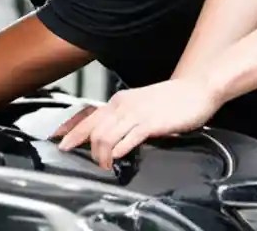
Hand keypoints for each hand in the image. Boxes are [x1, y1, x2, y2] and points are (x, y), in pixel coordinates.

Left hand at [57, 77, 219, 168]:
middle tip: (84, 162)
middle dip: (84, 148)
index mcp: (118, 101)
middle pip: (93, 129)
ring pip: (106, 136)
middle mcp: (123, 105)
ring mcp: (136, 114)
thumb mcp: (139, 106)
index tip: (61, 143)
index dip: (72, 132)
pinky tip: (118, 157)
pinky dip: (120, 150)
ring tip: (105, 166)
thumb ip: (122, 118)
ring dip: (102, 155)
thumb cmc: (169, 101)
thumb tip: (107, 136)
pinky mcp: (151, 123)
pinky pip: (129, 138)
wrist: (195, 91)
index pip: (88, 118)